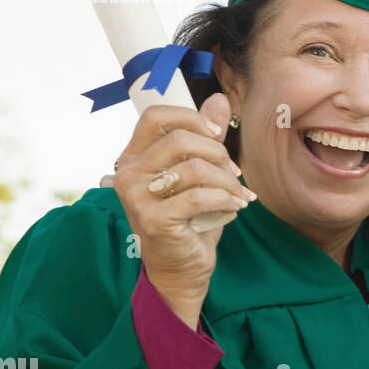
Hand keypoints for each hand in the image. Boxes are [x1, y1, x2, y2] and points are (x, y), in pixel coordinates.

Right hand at [112, 93, 253, 328]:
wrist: (182, 269)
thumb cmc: (191, 219)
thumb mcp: (201, 174)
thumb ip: (207, 138)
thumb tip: (221, 99)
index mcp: (134, 157)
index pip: (156, 116)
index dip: (191, 118)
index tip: (217, 135)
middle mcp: (127, 174)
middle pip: (180, 139)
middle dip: (218, 153)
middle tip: (236, 173)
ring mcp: (136, 198)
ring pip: (193, 167)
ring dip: (228, 180)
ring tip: (241, 195)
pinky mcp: (153, 220)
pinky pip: (198, 196)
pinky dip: (225, 199)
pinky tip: (235, 208)